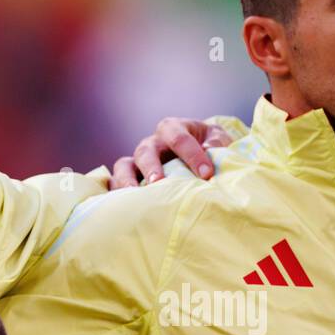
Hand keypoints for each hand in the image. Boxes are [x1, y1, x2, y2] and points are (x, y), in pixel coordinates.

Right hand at [111, 118, 236, 189]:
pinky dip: (117, 191)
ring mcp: (138, 160)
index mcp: (172, 128)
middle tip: (159, 182)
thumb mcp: (216, 136)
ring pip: (125, 166)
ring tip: (135, 195)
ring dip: (128, 180)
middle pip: (146, 151)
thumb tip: (210, 149)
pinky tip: (123, 206)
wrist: (196, 148)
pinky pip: (117, 181)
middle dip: (152, 167)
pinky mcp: (131, 176)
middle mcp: (152, 143)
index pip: (179, 138)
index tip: (206, 174)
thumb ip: (217, 141)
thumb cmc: (207, 142)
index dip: (192, 155)